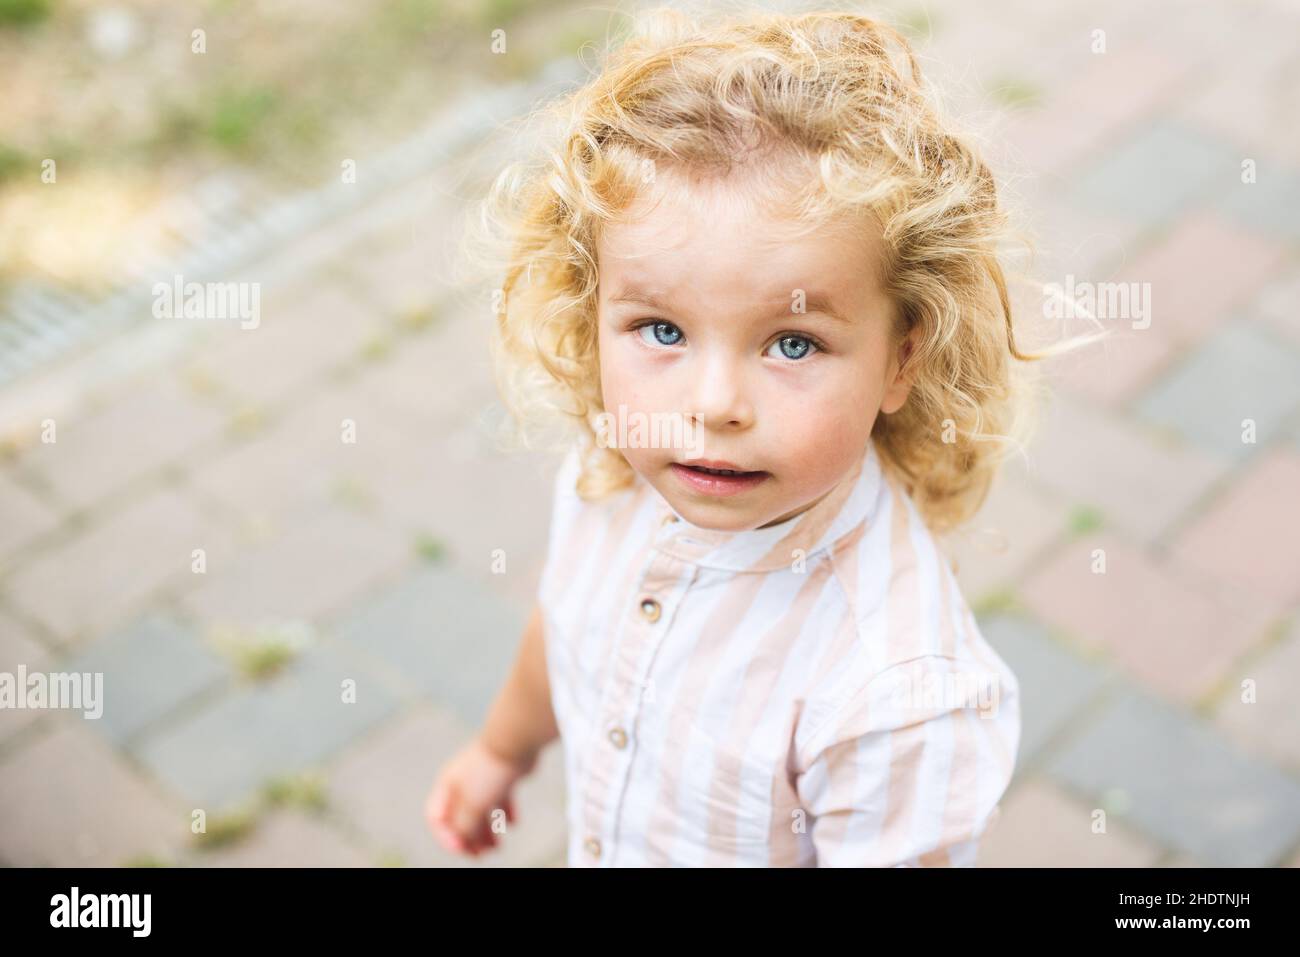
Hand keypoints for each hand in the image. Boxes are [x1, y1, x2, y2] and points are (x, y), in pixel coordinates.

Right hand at [425, 736, 535, 856]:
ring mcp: (482, 778)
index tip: (463, 850)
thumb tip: (461, 842)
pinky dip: (505, 813)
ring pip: (481, 810)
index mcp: (447, 786)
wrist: (516, 740)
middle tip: (481, 855)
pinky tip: (514, 822)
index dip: (446, 838)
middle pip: (460, 817)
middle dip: (469, 839)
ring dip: (487, 831)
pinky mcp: (502, 775)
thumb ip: (464, 827)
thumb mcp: (472, 806)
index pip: (436, 818)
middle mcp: (462, 781)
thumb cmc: (490, 771)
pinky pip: (500, 799)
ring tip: (497, 847)